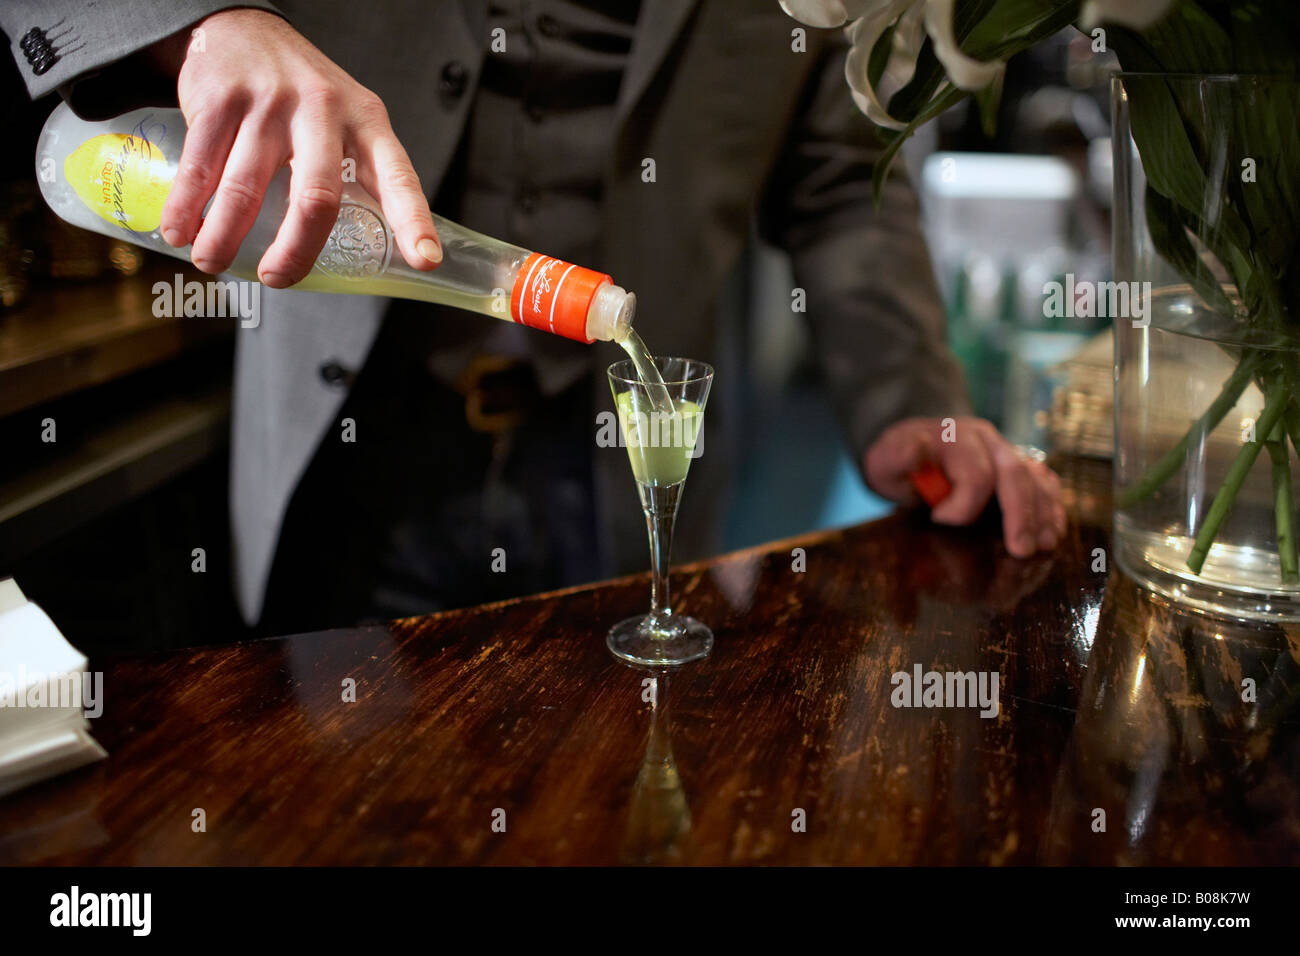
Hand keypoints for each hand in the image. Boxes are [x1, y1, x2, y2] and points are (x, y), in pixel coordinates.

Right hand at [152, 9, 441, 286]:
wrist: (242, 27)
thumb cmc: (302, 97)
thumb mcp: (347, 121)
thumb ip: (354, 175)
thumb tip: (357, 255)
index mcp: (367, 123)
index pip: (398, 177)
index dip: (413, 222)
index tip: (424, 261)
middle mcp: (324, 111)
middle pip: (316, 197)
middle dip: (295, 250)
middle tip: (277, 279)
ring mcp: (270, 102)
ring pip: (247, 188)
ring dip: (224, 237)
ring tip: (213, 263)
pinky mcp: (221, 98)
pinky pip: (202, 166)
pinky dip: (186, 207)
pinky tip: (179, 232)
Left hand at [864, 417, 1065, 557]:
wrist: (909, 445)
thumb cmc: (896, 461)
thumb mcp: (885, 460)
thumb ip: (898, 457)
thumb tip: (916, 448)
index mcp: (955, 437)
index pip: (975, 474)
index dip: (963, 507)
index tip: (939, 520)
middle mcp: (986, 439)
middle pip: (1014, 474)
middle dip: (1021, 515)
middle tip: (1021, 551)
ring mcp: (1004, 449)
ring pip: (1035, 477)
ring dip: (1043, 513)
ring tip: (1044, 546)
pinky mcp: (1015, 462)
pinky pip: (1043, 480)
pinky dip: (1051, 505)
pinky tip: (1053, 530)